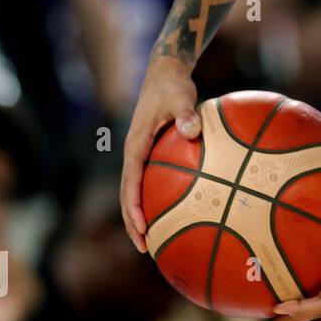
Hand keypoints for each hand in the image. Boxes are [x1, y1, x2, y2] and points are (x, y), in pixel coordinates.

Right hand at [119, 56, 200, 252]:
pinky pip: (153, 180)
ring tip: (157, 240)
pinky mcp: (152, 152)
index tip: (141, 228)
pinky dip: (160, 198)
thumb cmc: (173, 84)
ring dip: (143, 215)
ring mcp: (142, 154)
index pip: (130, 183)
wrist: (166, 72)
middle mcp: (134, 153)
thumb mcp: (181, 96)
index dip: (133, 207)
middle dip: (133, 222)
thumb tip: (192, 130)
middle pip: (128, 195)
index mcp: (136, 145)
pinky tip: (180, 211)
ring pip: (137, 190)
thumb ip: (186, 113)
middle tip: (146, 248)